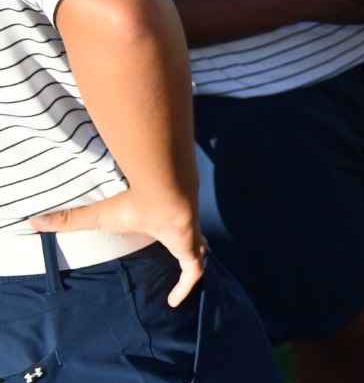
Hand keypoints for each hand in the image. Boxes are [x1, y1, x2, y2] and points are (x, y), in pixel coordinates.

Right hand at [31, 188, 204, 306]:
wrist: (163, 195)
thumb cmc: (132, 204)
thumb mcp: (97, 216)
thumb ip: (68, 220)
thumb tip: (34, 221)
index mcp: (157, 219)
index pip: (164, 226)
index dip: (164, 232)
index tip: (157, 237)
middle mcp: (175, 228)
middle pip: (186, 239)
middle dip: (185, 247)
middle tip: (177, 256)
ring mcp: (187, 239)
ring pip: (195, 252)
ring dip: (191, 264)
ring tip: (182, 282)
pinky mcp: (190, 251)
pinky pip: (193, 273)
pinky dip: (185, 287)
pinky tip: (174, 302)